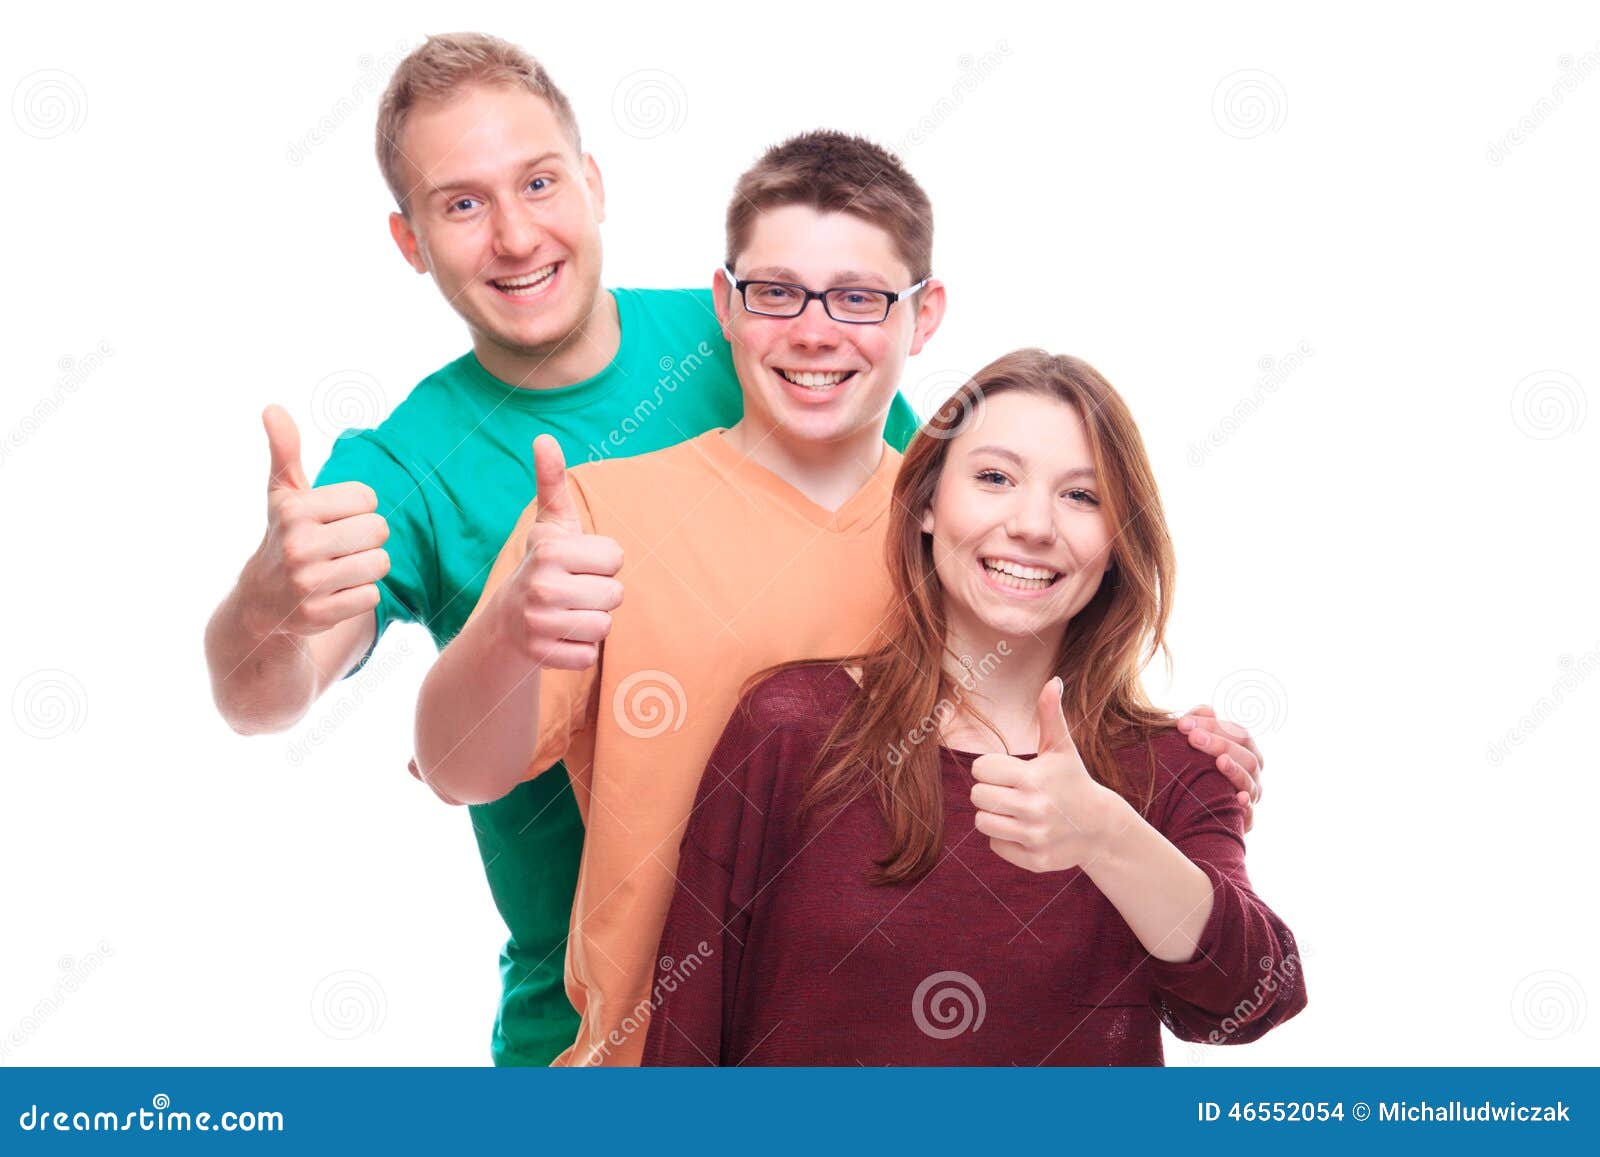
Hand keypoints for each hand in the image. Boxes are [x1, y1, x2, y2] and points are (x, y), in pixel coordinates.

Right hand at [239, 405, 389, 639]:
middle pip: (378, 530)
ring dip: (367, 567)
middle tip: (339, 546)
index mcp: (296, 509)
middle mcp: (299, 544)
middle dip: (366, 537)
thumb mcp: (282, 493)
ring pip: (380, 563)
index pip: (367, 498)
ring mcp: (307, 582)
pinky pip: (372, 596)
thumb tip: (272, 407)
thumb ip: (285, 450)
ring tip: (340, 568)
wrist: (262, 601)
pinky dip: (361, 595)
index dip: (357, 508)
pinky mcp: (319, 614)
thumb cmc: (283, 535)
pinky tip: (335, 592)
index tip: (333, 518)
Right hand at [494, 434, 622, 670]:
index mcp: (550, 551)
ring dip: (592, 622)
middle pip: (615, 595)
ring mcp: (539, 624)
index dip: (603, 563)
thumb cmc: (544, 565)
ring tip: (567, 613)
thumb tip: (544, 438)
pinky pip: (590, 655)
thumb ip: (552, 482)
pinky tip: (559, 637)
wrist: (507, 621)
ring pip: (605, 626)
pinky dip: (580, 650)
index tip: (578, 564)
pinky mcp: (542, 656)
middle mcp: (541, 586)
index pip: (616, 559)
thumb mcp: (551, 525)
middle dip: (600, 594)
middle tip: (573, 591)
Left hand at [970, 677, 1120, 872]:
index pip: (981, 769)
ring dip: (993, 815)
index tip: (1006, 771)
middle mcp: (1034, 808)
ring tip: (1014, 810)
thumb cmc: (1073, 781)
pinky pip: (996, 846)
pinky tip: (1026, 831)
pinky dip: (1006, 839)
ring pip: (982, 823)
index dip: (989, 768)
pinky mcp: (1034, 860)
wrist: (1101, 828)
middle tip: (1008, 791)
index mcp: (1034, 778)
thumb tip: (1053, 680)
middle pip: (977, 797)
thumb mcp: (1062, 748)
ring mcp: (1035, 836)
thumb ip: (1051, 714)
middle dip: (988, 792)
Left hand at [1177, 705, 1262, 831]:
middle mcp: (1252, 774)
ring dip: (1236, 771)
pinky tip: (1238, 799)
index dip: (1214, 726)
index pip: (1239, 733)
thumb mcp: (1193, 744)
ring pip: (1251, 782)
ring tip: (1220, 761)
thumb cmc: (1192, 768)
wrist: (1184, 810)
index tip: (1183, 724)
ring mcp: (1250, 798)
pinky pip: (1250, 816)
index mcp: (1245, 752)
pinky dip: (1246, 807)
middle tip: (1193, 738)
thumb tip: (1208, 710)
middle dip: (1220, 744)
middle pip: (1246, 755)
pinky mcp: (1243, 821)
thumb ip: (1199, 723)